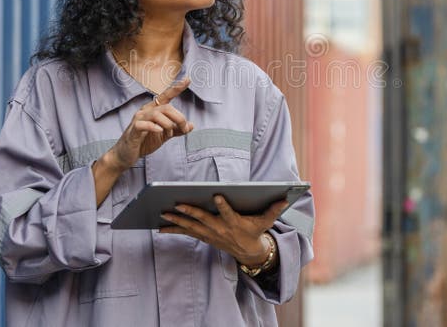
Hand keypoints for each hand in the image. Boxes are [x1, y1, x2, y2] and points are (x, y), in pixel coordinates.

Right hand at [108, 77, 193, 171]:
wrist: (125, 155)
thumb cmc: (144, 142)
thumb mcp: (164, 135)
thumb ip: (177, 130)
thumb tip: (191, 125)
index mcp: (153, 110)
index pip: (166, 96)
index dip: (176, 88)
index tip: (188, 80)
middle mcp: (146, 111)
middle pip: (166, 107)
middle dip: (179, 117)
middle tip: (184, 129)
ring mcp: (138, 120)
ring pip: (157, 114)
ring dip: (168, 124)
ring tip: (169, 133)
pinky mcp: (133, 130)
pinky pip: (143, 124)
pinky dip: (154, 127)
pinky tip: (160, 132)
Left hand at [159, 195, 288, 266]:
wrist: (248, 252)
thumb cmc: (255, 231)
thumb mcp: (266, 221)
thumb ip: (274, 209)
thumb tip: (286, 197)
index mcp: (235, 223)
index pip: (229, 213)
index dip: (223, 205)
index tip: (216, 194)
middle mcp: (220, 229)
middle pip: (203, 219)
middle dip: (189, 211)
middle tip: (177, 203)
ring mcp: (210, 234)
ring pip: (191, 226)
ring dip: (176, 220)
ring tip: (163, 212)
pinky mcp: (204, 236)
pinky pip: (186, 233)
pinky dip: (173, 229)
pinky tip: (160, 226)